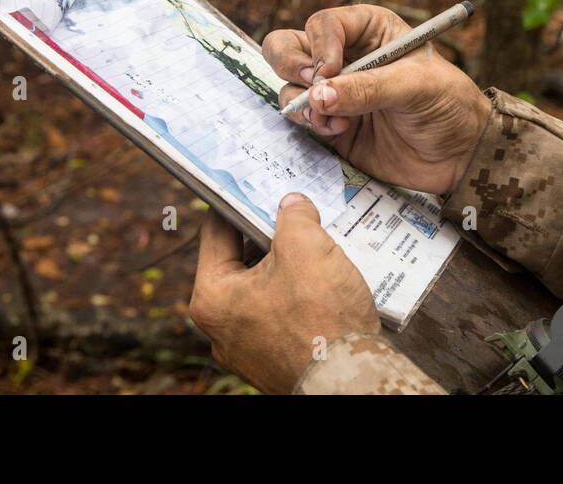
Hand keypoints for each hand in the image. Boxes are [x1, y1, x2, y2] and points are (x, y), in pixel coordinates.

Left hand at [189, 194, 379, 393]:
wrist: (350, 379)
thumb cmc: (321, 319)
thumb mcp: (306, 247)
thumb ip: (293, 216)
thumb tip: (291, 204)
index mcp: (212, 298)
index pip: (216, 231)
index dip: (238, 200)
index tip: (254, 182)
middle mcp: (221, 328)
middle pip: (242, 261)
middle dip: (271, 236)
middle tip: (296, 213)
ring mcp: (248, 347)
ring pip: (265, 288)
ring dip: (289, 266)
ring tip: (318, 246)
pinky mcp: (275, 358)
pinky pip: (283, 313)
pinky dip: (301, 295)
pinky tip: (326, 282)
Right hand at [262, 4, 491, 195]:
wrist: (459, 155)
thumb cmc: (449, 105)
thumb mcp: (416, 87)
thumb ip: (367, 89)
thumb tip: (318, 94)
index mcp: (369, 30)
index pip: (324, 24)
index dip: (320, 45)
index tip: (329, 71)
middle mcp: (346, 54)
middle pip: (289, 45)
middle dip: (290, 64)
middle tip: (311, 85)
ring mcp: (335, 89)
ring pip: (289, 83)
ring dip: (302, 101)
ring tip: (334, 118)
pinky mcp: (330, 122)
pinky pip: (300, 116)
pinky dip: (310, 123)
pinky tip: (339, 131)